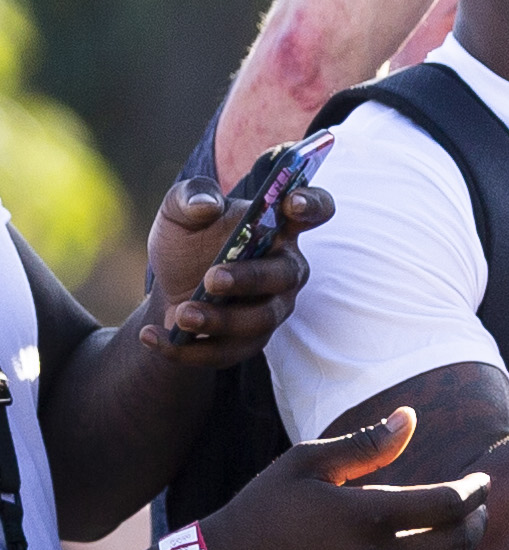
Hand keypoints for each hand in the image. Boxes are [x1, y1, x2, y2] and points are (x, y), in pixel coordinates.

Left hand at [137, 178, 332, 366]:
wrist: (170, 287)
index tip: (293, 204)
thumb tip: (205, 205)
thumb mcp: (178, 212)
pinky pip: (225, 352)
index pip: (316, 209)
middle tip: (211, 277)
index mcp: (278, 227)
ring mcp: (271, 308)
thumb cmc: (188, 242)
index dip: (312, 205)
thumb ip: (191, 197)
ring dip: (220, 320)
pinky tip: (152, 335)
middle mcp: (285, 268)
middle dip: (251, 278)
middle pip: (286, 274)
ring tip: (182, 315)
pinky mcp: (246, 342)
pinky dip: (186, 349)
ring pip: (259, 320)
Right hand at [203, 407, 487, 549]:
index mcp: (366, 517)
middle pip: (458, 546)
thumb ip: (366, 443)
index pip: (449, 505)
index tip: (482, 481)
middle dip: (477, 521)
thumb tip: (411, 416)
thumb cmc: (266, 508)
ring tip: (455, 534)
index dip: (476, 491)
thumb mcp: (308, 462)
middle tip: (477, 507)